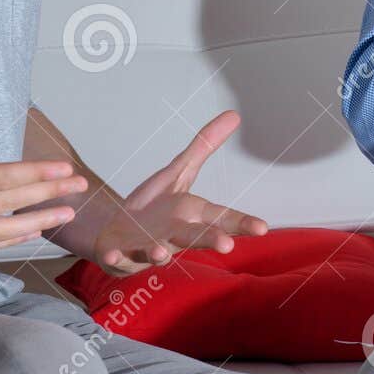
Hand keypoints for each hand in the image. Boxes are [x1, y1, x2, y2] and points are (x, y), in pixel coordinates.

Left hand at [92, 110, 267, 275]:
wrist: (114, 231)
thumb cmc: (153, 207)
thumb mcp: (178, 172)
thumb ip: (204, 147)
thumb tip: (234, 115)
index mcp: (190, 215)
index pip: (221, 218)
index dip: (242, 223)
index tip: (264, 228)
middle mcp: (173, 234)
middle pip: (194, 237)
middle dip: (209, 240)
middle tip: (227, 246)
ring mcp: (146, 246)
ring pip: (157, 251)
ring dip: (159, 252)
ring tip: (161, 252)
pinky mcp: (119, 254)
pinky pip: (116, 258)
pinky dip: (113, 258)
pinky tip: (109, 254)